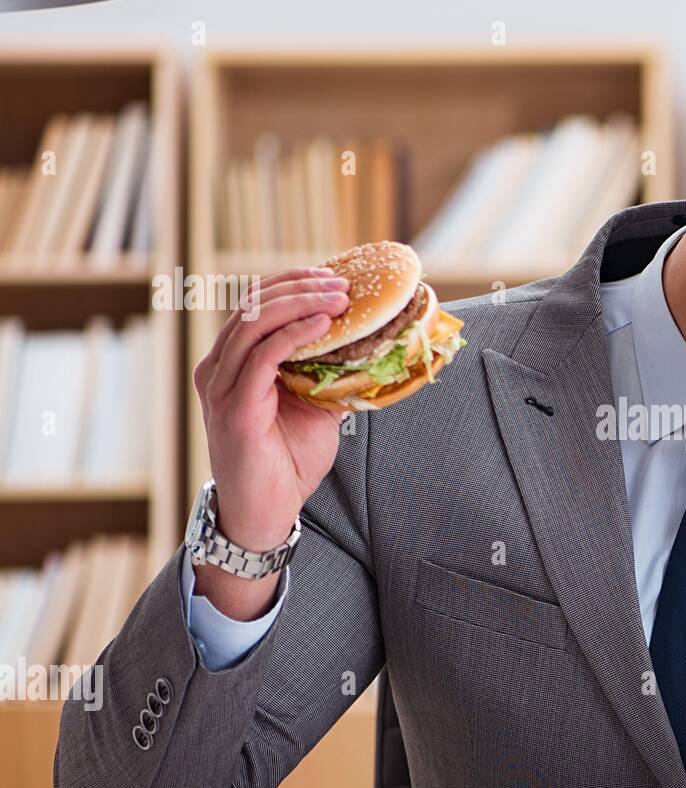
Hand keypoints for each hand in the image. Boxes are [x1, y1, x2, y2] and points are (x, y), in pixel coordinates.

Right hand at [191, 266, 350, 616]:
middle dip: (301, 286)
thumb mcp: (316, 407)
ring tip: (339, 298)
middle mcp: (218, 367)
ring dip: (301, 304)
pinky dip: (293, 335)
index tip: (332, 275)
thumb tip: (366, 346)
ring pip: (255, 323)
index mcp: (232, 362)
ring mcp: (220, 385)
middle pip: (254, 305)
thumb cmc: (287, 461)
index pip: (257, 304)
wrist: (265, 511)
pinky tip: (322, 324)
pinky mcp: (232, 407)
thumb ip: (327, 374)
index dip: (293, 283)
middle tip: (342, 283)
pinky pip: (261, 357)